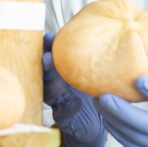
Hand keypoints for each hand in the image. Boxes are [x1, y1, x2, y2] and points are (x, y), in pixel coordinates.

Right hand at [43, 32, 106, 146]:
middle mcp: (55, 84)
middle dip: (44, 65)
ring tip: (62, 82)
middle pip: (43, 73)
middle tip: (48, 58)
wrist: (99, 120)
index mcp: (61, 70)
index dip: (47, 47)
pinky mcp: (63, 118)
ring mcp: (57, 102)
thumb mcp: (97, 70)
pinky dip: (68, 108)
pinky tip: (75, 103)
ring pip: (48, 93)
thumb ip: (94, 54)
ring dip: (53, 86)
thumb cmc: (98, 90)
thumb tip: (104, 26)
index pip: (50, 56)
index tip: (50, 37)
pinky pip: (62, 113)